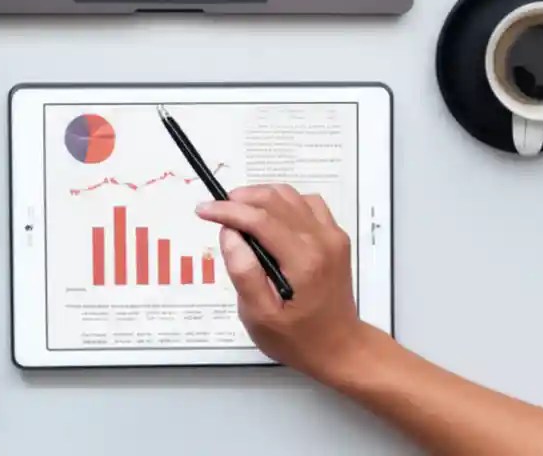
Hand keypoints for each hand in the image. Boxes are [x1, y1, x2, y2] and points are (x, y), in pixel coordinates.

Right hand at [197, 185, 369, 380]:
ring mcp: (333, 236)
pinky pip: (308, 204)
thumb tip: (229, 234)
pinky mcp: (336, 237)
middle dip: (240, 199)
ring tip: (238, 212)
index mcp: (303, 261)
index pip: (260, 219)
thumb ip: (243, 273)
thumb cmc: (297, 339)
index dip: (228, 210)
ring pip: (292, 196)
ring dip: (261, 197)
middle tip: (217, 211)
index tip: (203, 211)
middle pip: (276, 199)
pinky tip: (271, 217)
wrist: (339, 347)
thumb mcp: (260, 317)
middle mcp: (322, 240)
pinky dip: (285, 203)